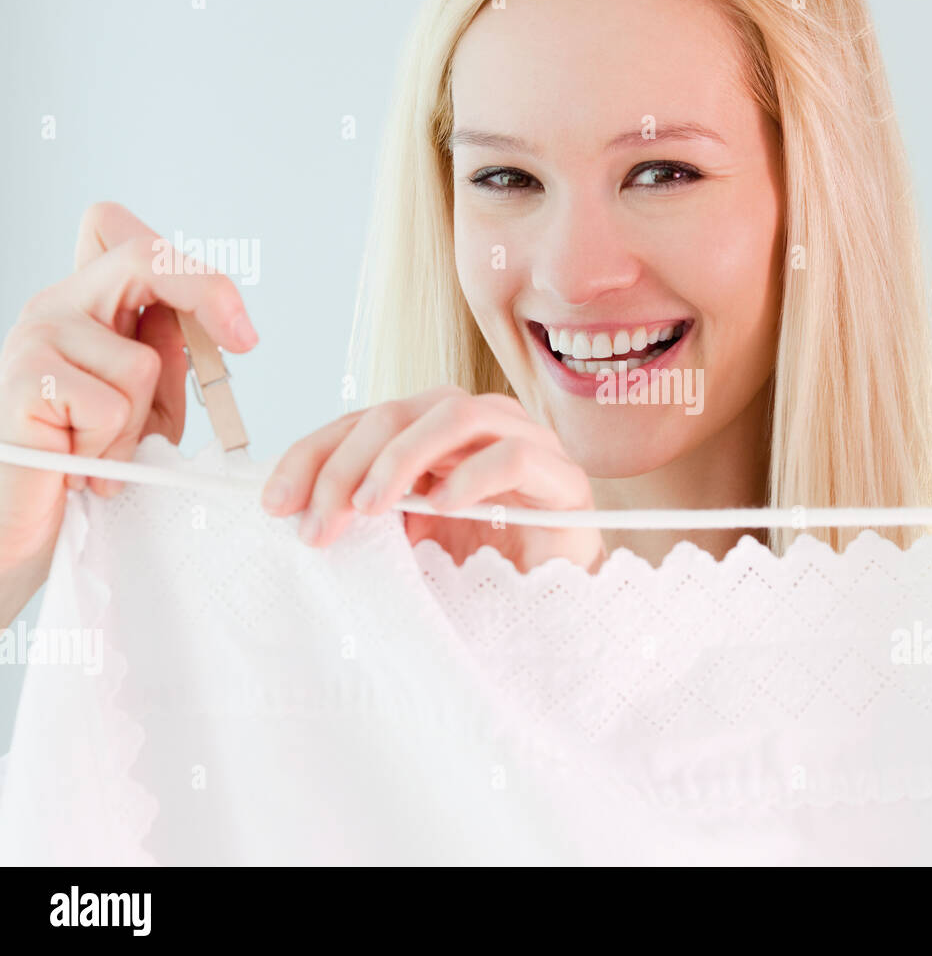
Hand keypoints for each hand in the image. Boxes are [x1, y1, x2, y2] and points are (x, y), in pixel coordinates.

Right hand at [0, 202, 257, 617]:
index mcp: (87, 304)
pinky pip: (109, 408)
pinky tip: (82, 466)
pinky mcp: (23, 386)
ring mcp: (33, 340)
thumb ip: (167, 359)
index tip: (238, 327)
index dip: (187, 264)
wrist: (25, 528)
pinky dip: (112, 448)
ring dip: (139, 423)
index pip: (118, 232)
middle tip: (244, 342)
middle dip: (206, 293)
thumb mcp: (149, 406)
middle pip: (140, 259)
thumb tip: (192, 321)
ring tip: (106, 451)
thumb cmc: (93, 461)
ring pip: (139, 363)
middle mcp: (54, 307)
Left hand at [260, 386, 606, 574]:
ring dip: (403, 458)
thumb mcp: (403, 545)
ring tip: (372, 508)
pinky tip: (444, 508)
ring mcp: (526, 443)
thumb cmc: (477, 577)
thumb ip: (364, 517)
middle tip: (320, 524)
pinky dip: (473, 476)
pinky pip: (516, 455)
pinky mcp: (563, 479)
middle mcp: (478, 426)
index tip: (275, 503)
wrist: (555, 614)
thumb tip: (294, 511)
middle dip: (347, 464)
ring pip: (457, 415)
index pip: (361, 422)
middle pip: (400, 412)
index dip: (313, 454)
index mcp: (433, 435)